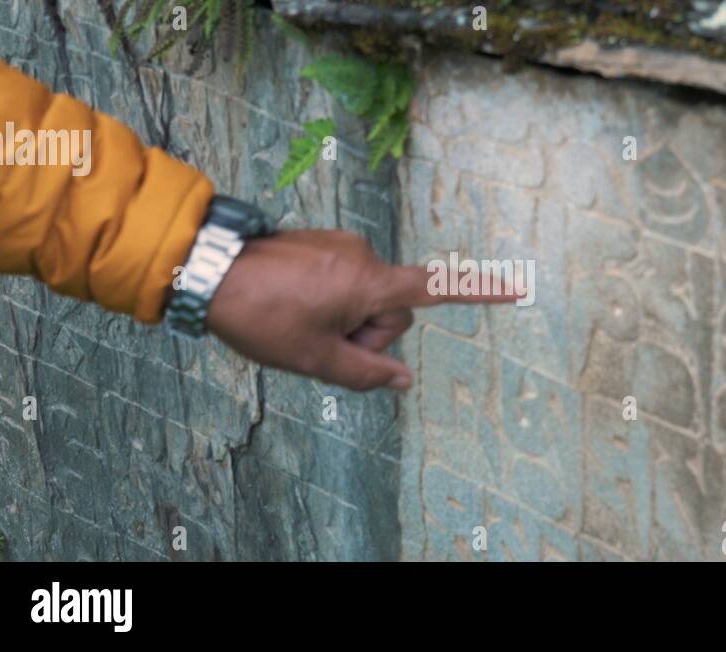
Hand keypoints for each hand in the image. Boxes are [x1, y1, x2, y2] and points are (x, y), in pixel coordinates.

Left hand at [205, 229, 515, 390]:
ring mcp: (341, 246)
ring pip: (365, 297)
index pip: (436, 288)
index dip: (479, 291)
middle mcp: (363, 256)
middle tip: (322, 343)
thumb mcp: (314, 359)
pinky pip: (344, 280)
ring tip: (301, 324)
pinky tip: (294, 306)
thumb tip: (403, 380)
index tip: (517, 287)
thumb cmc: (262, 316)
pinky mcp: (322, 243)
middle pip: (391, 310)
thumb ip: (365, 373)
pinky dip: (331, 301)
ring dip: (346, 318)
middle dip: (367, 334)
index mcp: (369, 283)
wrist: (207, 267)